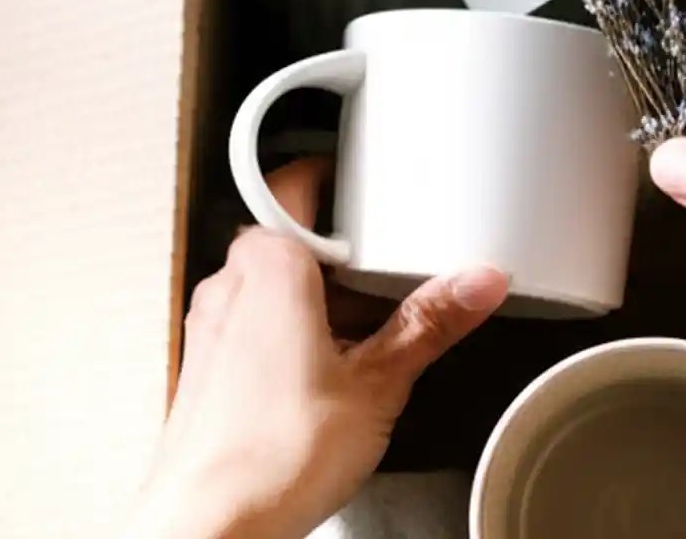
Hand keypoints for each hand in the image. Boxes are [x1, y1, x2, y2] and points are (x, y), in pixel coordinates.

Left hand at [125, 160, 508, 538]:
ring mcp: (213, 326)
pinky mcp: (210, 366)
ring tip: (365, 338)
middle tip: (391, 277)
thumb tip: (476, 282)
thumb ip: (431, 322)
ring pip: (275, 285)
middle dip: (346, 256)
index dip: (340, 181)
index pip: (297, 183)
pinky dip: (293, 335)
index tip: (373, 187)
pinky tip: (325, 378)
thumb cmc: (274, 453)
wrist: (211, 524)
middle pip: (295, 238)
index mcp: (269, 265)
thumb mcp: (379, 380)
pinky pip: (256, 325)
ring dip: (322, 300)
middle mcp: (230, 285)